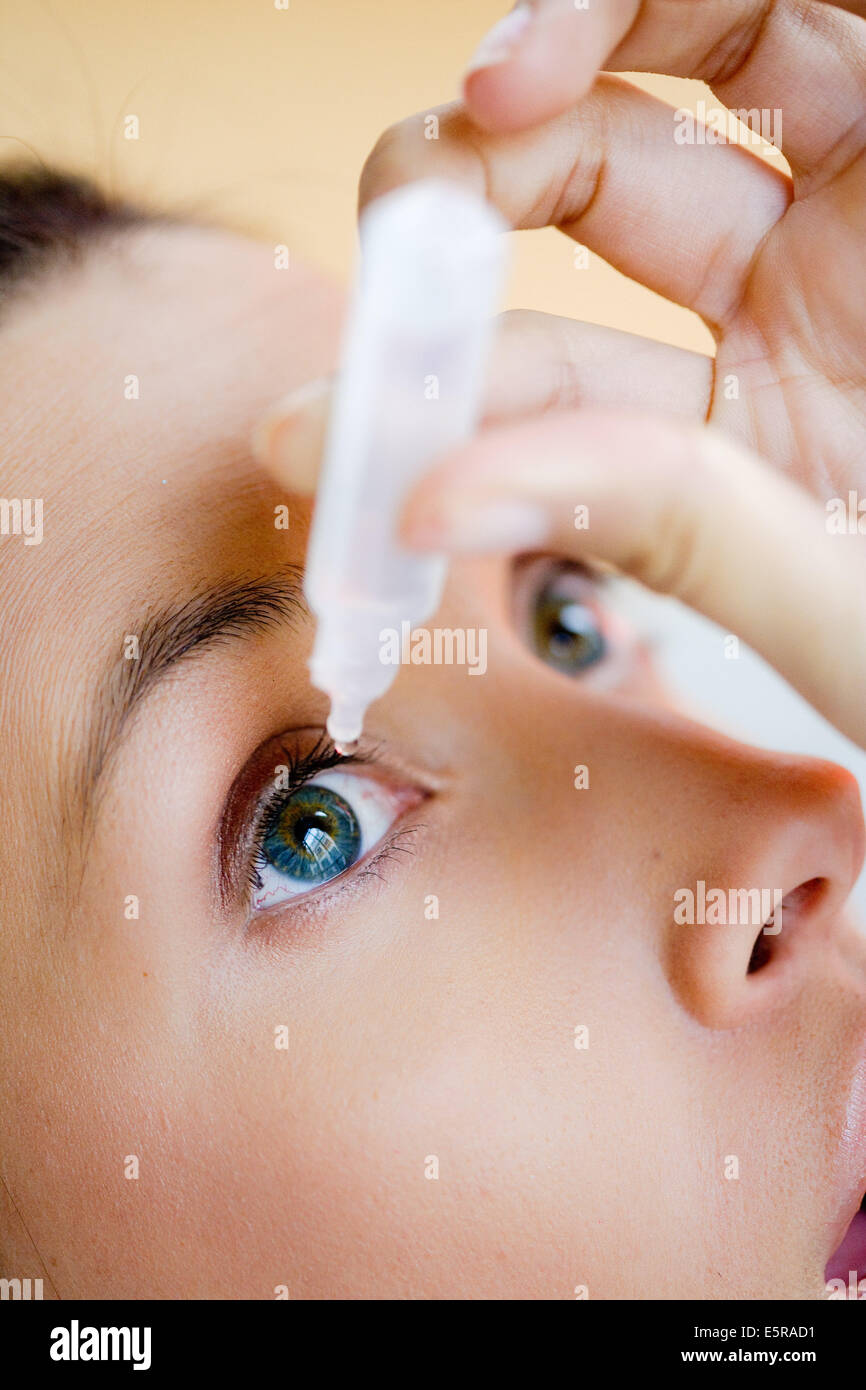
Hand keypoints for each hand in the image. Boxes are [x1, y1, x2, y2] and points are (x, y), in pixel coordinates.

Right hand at [253, 0, 865, 747]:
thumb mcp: (858, 589)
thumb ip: (681, 525)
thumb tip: (444, 498)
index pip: (770, 11)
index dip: (616, 7)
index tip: (500, 86)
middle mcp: (862, 250)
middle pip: (650, 110)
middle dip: (494, 158)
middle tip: (397, 246)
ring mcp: (791, 338)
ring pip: (589, 254)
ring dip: (455, 303)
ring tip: (355, 394)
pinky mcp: (726, 434)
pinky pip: (583, 388)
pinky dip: (486, 425)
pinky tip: (402, 467)